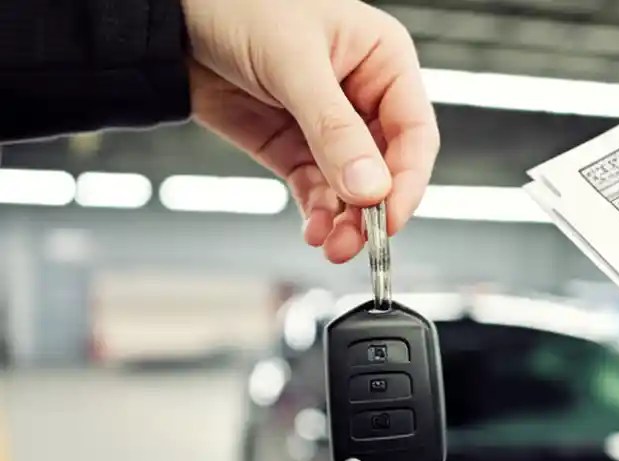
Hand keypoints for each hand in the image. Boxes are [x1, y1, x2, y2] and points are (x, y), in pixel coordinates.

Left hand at [180, 0, 438, 262]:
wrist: (168, 18)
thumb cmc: (238, 4)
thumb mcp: (293, 63)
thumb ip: (334, 130)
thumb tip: (369, 188)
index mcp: (384, 61)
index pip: (414, 133)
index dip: (406, 180)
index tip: (389, 217)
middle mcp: (364, 95)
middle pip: (387, 168)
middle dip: (372, 209)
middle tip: (357, 242)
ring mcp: (330, 125)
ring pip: (353, 187)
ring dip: (346, 220)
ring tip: (332, 244)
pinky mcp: (294, 146)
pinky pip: (317, 189)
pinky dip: (318, 213)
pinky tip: (313, 228)